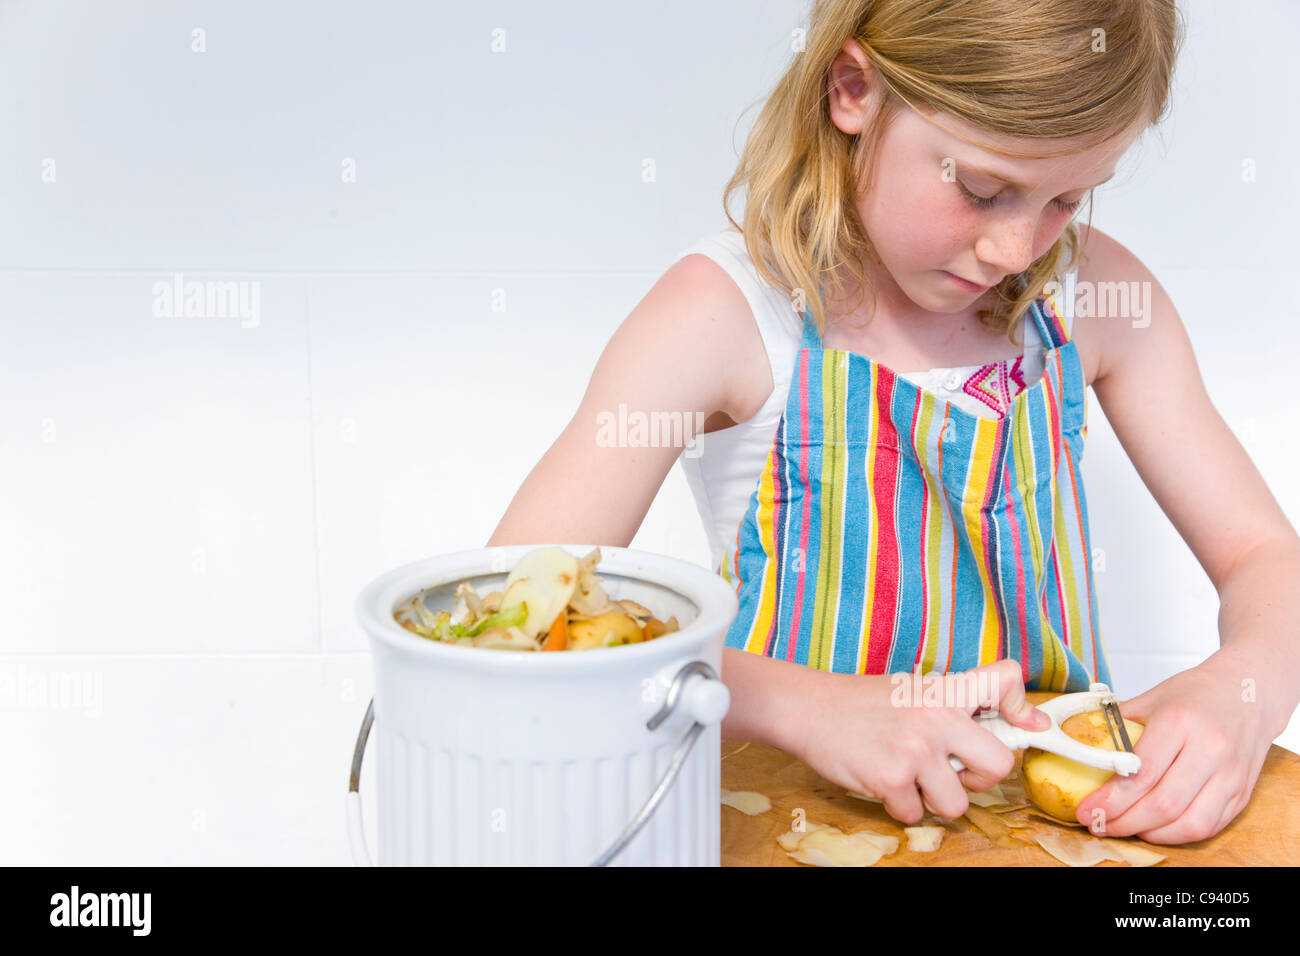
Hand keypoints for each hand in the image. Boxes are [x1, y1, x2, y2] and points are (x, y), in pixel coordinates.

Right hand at [793, 659, 1050, 823]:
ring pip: (957, 803)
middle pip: (999, 765)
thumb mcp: (913, 689)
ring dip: (933, 799)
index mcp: (944, 691)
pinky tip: (881, 780)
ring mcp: (914, 750)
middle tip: (950, 770)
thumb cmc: (861, 703)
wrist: (807, 708)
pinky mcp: (890, 779)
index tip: (1027, 725)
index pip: (1004, 681)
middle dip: (978, 780)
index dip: (1022, 708)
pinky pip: (915, 814)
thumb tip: (1018, 720)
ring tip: (908, 777)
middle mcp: (936, 717)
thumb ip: (958, 703)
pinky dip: (899, 806)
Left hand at [1075, 658, 1274, 843]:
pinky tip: (1154, 828)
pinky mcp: (1242, 793)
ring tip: (1124, 828)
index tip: (1087, 809)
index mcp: (1180, 721)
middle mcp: (1210, 750)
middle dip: (1125, 822)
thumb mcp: (1151, 698)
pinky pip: (1209, 826)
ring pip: (1189, 823)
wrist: (1249, 692)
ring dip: (1150, 834)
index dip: (1111, 799)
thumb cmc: (1195, 694)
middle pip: (1164, 804)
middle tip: (1099, 824)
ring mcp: (1231, 775)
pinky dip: (1177, 834)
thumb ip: (1116, 724)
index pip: (1142, 773)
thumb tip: (1078, 746)